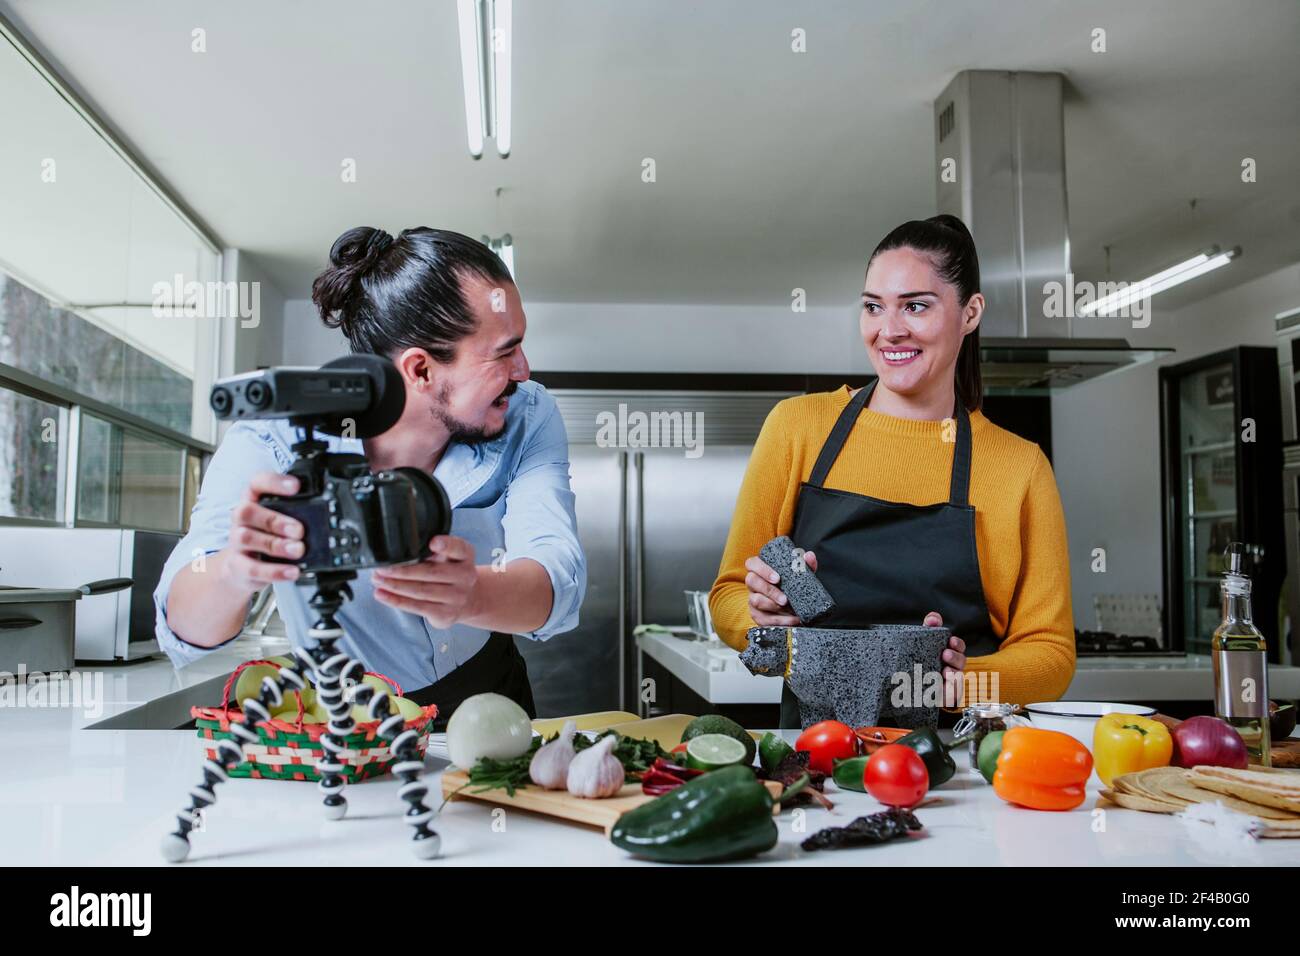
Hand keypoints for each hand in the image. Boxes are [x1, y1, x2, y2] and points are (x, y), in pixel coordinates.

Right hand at [219, 471, 302, 590]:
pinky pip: (253, 568)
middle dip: (276, 520)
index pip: (257, 483)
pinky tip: (292, 571)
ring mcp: (237, 542)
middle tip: (299, 530)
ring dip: (276, 545)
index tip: (295, 486)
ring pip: (247, 538)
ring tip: (298, 550)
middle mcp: (241, 519)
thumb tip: (321, 516)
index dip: (274, 482)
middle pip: (248, 512)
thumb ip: (294, 513)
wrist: (239, 567)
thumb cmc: (264, 536)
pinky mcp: (238, 565)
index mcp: (253, 501)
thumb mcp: (277, 519)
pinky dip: (275, 571)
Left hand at [372, 535, 478, 628]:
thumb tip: (397, 552)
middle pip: (432, 572)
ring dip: (395, 586)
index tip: (432, 543)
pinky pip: (417, 607)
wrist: (467, 599)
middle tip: (382, 568)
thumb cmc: (449, 573)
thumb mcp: (448, 556)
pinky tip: (383, 594)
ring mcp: (457, 597)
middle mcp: (465, 576)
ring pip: (421, 591)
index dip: (446, 545)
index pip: (458, 548)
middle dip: (403, 571)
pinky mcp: (446, 614)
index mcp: (465, 556)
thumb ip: (431, 551)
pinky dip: (396, 601)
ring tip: (378, 580)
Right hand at [744, 550, 817, 626]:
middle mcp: (753, 583)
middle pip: (752, 581)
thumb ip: (804, 564)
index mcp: (759, 569)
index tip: (777, 578)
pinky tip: (792, 620)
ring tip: (790, 610)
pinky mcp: (757, 615)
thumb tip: (809, 556)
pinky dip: (780, 620)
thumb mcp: (798, 574)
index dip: (762, 569)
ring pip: (756, 601)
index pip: (752, 563)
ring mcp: (752, 599)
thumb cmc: (791, 585)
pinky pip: (764, 618)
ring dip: (774, 606)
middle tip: (785, 599)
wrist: (792, 607)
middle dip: (769, 591)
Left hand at [925, 611, 967, 707]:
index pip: (958, 646)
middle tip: (945, 654)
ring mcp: (949, 683)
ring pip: (957, 679)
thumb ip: (929, 628)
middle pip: (960, 662)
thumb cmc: (920, 659)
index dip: (957, 644)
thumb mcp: (923, 641)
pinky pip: (951, 696)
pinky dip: (950, 692)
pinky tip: (944, 688)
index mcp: (949, 653)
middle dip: (955, 657)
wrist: (907, 686)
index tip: (950, 641)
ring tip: (945, 671)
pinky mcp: (944, 696)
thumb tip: (933, 617)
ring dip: (954, 674)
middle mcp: (952, 667)